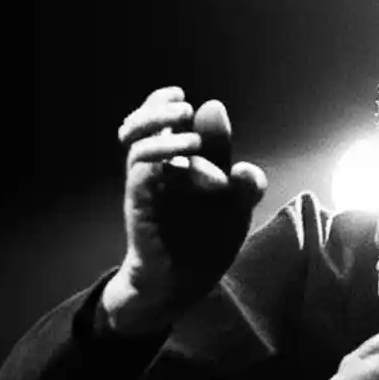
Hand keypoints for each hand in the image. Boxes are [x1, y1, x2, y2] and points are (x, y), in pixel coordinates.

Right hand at [102, 87, 267, 336]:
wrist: (187, 283)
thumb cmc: (209, 241)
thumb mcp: (236, 205)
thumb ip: (240, 173)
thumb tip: (239, 144)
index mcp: (176, 164)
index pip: (160, 123)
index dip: (162, 103)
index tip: (182, 95)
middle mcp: (157, 172)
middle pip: (141, 127)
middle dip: (156, 110)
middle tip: (182, 106)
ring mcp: (147, 188)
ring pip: (138, 146)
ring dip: (161, 133)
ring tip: (190, 137)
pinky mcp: (142, 206)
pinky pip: (141, 174)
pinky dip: (161, 160)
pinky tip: (185, 163)